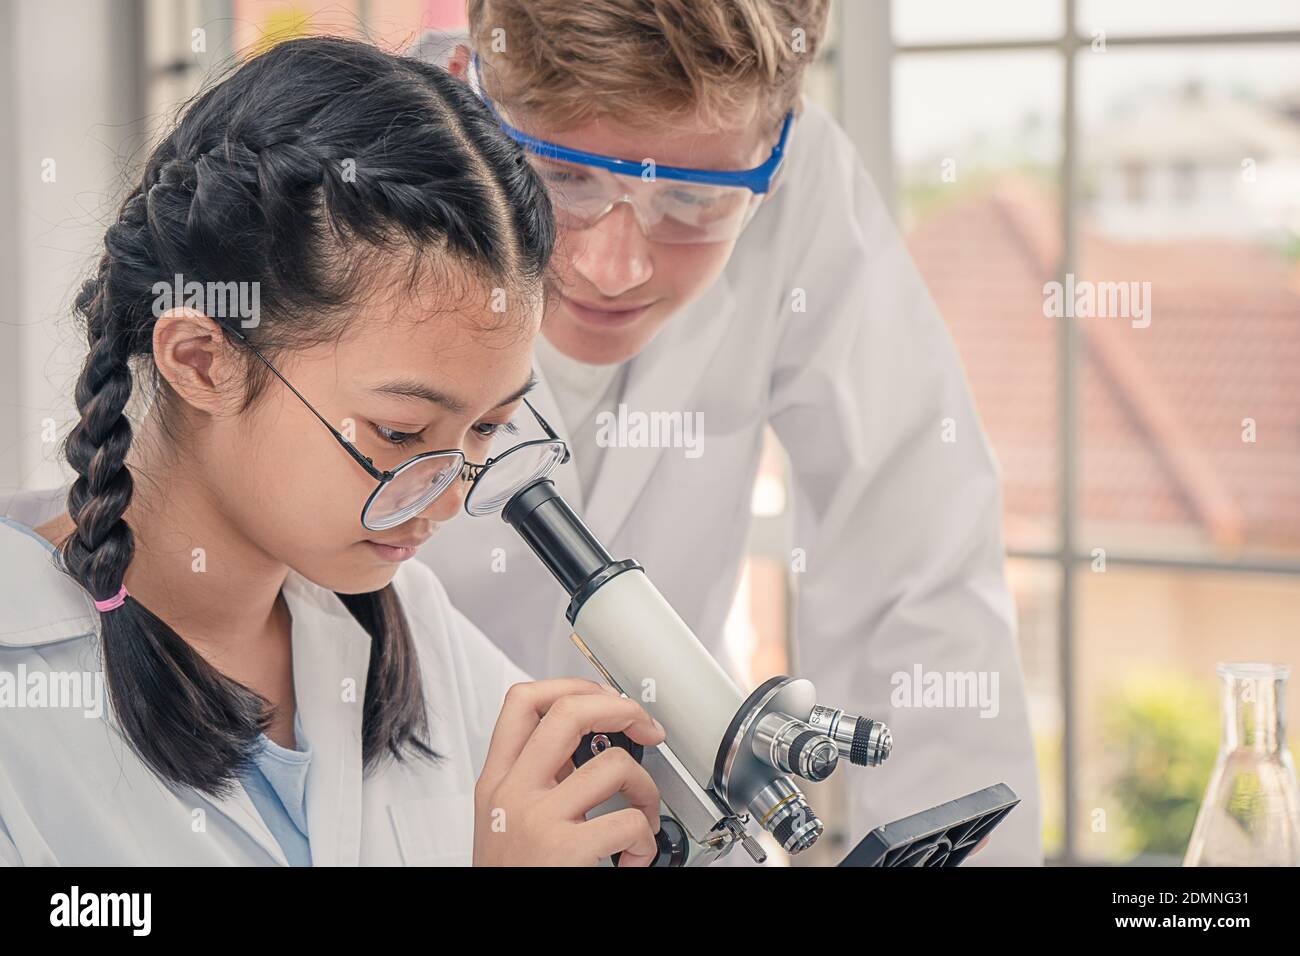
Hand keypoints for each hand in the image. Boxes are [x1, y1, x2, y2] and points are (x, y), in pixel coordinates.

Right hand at [473, 678, 665, 865]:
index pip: (521, 702)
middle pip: (568, 711)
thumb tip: (588, 745)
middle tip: (644, 726)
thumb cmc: (513, 877)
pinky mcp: (564, 851)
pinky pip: (629, 823)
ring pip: (614, 765)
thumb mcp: (503, 819)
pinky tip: (633, 859)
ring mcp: (537, 820)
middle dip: (621, 707)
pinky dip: (646, 842)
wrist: (489, 933)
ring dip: (646, 790)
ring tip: (641, 817)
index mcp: (496, 781)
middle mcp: (512, 793)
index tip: (602, 697)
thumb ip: (536, 780)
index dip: (570, 684)